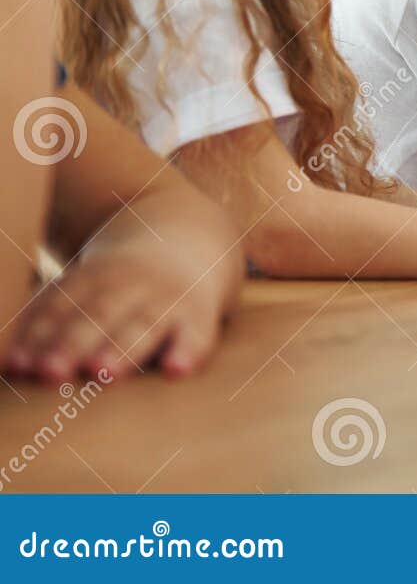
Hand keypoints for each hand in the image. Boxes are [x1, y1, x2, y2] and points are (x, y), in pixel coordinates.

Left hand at [7, 238, 233, 381]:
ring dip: (122, 350)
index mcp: (92, 278)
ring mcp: (167, 299)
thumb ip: (46, 322)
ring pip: (143, 325)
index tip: (18, 366)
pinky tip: (176, 370)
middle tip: (51, 372)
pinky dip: (188, 351)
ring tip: (103, 373)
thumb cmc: (120, 285)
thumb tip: (8, 366)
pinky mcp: (200, 315)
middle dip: (74, 344)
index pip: (60, 307)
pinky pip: (197, 335)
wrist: (189, 239)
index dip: (38, 336)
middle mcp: (129, 286)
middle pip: (98, 316)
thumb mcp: (82, 288)